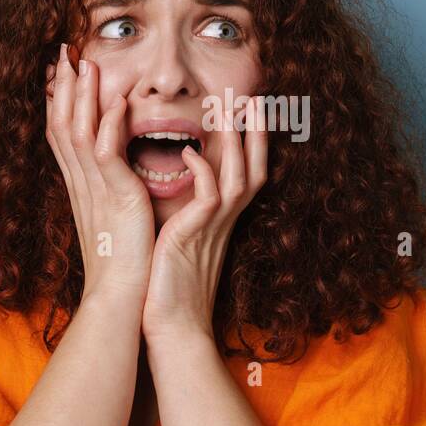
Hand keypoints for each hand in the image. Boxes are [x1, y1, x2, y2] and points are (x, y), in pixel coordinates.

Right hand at [45, 44, 154, 303]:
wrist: (122, 297)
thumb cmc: (125, 263)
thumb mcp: (116, 214)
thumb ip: (114, 186)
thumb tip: (119, 166)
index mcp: (82, 186)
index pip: (64, 134)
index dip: (60, 100)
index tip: (61, 70)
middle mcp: (82, 184)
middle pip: (62, 124)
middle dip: (63, 86)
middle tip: (65, 51)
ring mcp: (95, 191)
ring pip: (79, 133)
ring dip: (82, 96)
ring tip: (87, 63)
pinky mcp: (116, 200)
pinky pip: (106, 156)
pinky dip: (110, 127)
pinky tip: (117, 103)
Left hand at [141, 98, 268, 344]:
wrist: (170, 328)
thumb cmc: (167, 287)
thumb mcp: (178, 241)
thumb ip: (183, 215)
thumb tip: (172, 193)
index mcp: (219, 220)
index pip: (245, 173)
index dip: (251, 143)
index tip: (248, 112)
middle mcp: (224, 221)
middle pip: (255, 167)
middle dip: (257, 132)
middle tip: (254, 97)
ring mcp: (214, 228)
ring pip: (240, 176)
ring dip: (238, 142)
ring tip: (232, 109)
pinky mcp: (196, 236)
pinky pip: (211, 197)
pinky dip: (204, 171)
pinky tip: (191, 151)